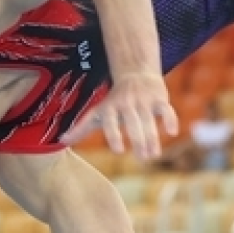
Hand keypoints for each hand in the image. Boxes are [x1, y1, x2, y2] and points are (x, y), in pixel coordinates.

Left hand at [63, 74, 177, 159]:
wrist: (135, 73)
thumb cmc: (113, 101)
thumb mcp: (97, 112)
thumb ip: (81, 128)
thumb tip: (60, 140)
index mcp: (110, 108)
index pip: (111, 122)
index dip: (114, 135)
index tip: (119, 151)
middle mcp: (126, 103)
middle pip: (133, 123)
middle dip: (139, 140)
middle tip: (143, 159)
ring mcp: (144, 100)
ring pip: (149, 120)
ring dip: (153, 138)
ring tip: (155, 155)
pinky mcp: (159, 98)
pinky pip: (166, 109)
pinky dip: (170, 120)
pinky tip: (172, 133)